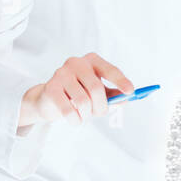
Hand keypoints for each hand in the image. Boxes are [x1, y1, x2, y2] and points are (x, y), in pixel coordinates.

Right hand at [17, 53, 133, 130]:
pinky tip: (74, 119)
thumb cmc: (78, 94)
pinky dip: (75, 120)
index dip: (121, 81)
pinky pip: (68, 110)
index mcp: (92, 60)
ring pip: (82, 101)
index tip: (131, 92)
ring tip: (84, 116)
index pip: (109, 70)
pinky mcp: (51, 88)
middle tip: (99, 113)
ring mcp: (61, 74)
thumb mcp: (97, 93)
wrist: (48, 100)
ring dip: (87, 115)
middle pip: (96, 88)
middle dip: (101, 106)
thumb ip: (113, 95)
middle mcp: (76, 63)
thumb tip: (127, 99)